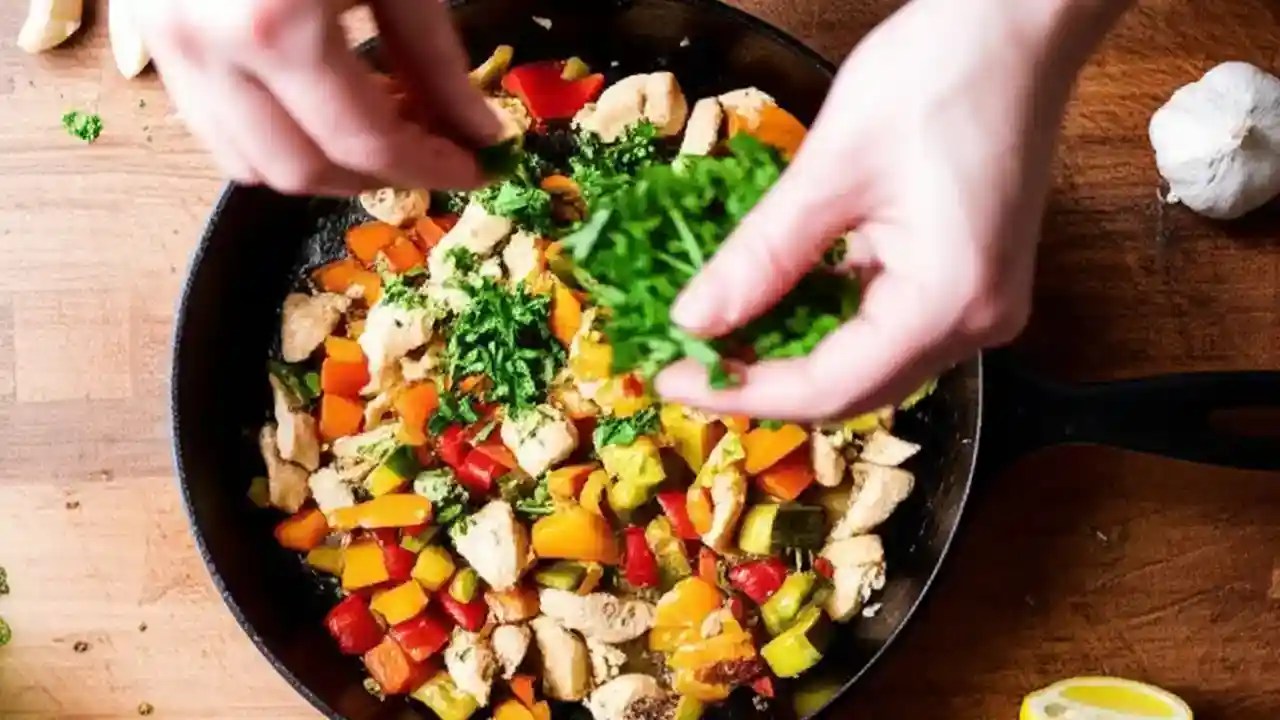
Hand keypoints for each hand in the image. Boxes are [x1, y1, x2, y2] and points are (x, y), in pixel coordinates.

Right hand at [133, 0, 502, 194]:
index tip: (478, 165)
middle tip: (435, 151)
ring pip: (246, 161)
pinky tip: (325, 104)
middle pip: (302, 171)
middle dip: (381, 177)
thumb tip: (478, 130)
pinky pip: (211, 123)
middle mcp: (208, 49)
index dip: (431, 166)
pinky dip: (275, 134)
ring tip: (383, 131)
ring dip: (324, 166)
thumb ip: (436, 57)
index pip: (365, 140)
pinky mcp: (149, 32)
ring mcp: (165, 44)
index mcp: (278, 28)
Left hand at [657, 0, 1125, 420]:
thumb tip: (693, 320)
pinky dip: (826, 325)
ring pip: (868, 365)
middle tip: (684, 365)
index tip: (671, 378)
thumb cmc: (938, 74)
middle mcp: (976, 323)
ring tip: (717, 341)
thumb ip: (761, 255)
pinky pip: (887, 328)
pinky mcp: (969, 281)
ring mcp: (979, 305)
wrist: (1017, 25)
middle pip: (853, 390)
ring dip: (792, 357)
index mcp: (948, 303)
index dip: (743, 392)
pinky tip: (773, 306)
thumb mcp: (831, 168)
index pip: (830, 387)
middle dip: (764, 383)